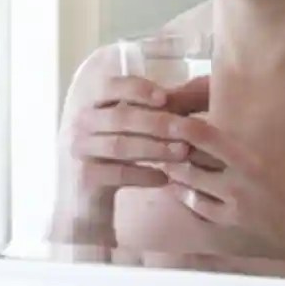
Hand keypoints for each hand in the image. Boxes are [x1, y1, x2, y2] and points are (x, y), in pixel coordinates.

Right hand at [54, 75, 208, 243]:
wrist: (86, 199)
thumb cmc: (117, 156)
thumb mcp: (135, 129)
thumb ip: (163, 109)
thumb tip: (204, 88)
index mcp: (93, 103)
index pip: (110, 87)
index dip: (137, 89)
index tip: (165, 97)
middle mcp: (82, 123)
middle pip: (121, 117)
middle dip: (157, 123)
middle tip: (187, 130)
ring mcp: (80, 150)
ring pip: (120, 146)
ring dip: (155, 148)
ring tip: (182, 152)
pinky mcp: (85, 177)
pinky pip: (118, 173)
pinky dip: (143, 175)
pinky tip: (164, 178)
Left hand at [163, 116, 284, 264]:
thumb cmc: (276, 192)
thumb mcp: (258, 164)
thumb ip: (231, 148)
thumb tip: (201, 125)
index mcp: (249, 160)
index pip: (210, 137)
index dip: (185, 127)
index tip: (168, 119)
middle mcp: (239, 181)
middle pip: (192, 160)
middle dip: (172, 150)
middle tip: (156, 140)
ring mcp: (231, 205)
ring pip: (189, 181)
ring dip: (174, 171)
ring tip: (164, 161)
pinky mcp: (225, 223)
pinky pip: (194, 204)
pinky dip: (182, 193)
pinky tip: (176, 187)